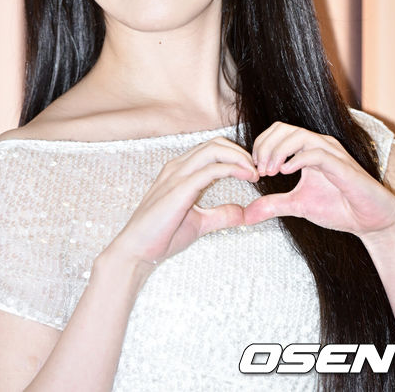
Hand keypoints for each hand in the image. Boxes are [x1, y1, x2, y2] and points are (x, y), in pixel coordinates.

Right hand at [109, 137, 258, 269]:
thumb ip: (220, 215)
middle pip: (215, 143)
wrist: (138, 251)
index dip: (235, 156)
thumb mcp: (198, 223)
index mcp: (179, 171)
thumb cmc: (161, 237)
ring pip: (214, 150)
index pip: (211, 149)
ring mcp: (177, 175)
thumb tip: (243, 214)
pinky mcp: (179, 188)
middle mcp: (177, 167)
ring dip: (239, 158)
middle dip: (240, 153)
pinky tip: (245, 178)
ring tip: (254, 173)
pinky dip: (232, 169)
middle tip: (257, 170)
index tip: (252, 172)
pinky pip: (211, 170)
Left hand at [243, 122, 394, 238]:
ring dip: (278, 151)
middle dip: (265, 146)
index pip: (278, 131)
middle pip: (284, 128)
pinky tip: (285, 172)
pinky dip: (297, 159)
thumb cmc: (339, 207)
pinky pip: (317, 153)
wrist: (371, 221)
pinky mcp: (343, 167)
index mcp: (308, 148)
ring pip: (299, 136)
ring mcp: (332, 153)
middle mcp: (320, 145)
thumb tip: (247, 214)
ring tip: (270, 172)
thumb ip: (273, 205)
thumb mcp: (297, 205)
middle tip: (260, 169)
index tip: (254, 167)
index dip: (261, 144)